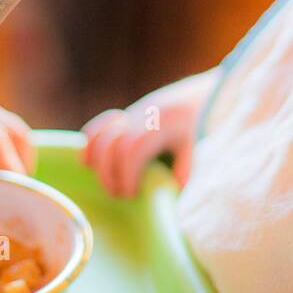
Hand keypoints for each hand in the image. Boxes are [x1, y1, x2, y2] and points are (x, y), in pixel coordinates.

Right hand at [81, 71, 215, 198]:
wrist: (203, 97)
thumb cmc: (201, 128)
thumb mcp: (198, 149)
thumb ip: (184, 171)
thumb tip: (168, 196)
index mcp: (162, 123)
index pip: (132, 147)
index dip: (126, 173)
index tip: (130, 194)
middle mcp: (143, 115)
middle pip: (111, 142)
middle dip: (108, 172)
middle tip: (118, 194)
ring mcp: (131, 114)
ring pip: (100, 132)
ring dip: (94, 160)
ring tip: (105, 182)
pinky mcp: (125, 118)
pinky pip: (99, 127)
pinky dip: (90, 146)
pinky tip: (90, 164)